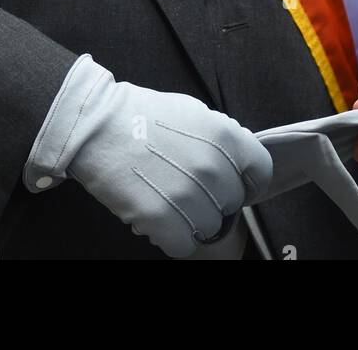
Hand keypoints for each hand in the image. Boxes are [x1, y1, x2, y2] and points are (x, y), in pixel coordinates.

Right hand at [67, 72, 272, 258]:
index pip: (260, 172)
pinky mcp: (162, 219)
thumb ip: (219, 137)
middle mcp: (213, 167)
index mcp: (225, 137)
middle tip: (186, 187)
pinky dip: (172, 238)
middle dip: (212, 198)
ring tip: (168, 201)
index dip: (248, 181)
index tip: (235, 185)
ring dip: (191, 219)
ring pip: (209, 227)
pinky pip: (184, 246)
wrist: (97, 124)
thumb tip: (234, 163)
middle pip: (231, 203)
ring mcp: (188, 195)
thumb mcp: (192, 111)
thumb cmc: (141, 114)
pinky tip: (158, 219)